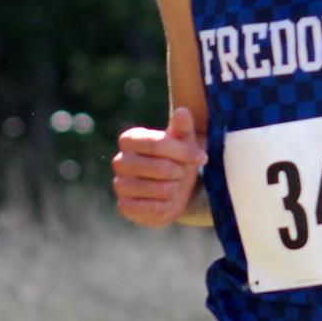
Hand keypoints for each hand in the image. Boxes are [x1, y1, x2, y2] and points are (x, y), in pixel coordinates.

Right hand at [112, 107, 206, 226]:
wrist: (173, 191)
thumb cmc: (177, 160)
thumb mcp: (184, 142)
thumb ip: (183, 128)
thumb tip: (183, 112)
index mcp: (130, 139)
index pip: (158, 144)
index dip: (184, 152)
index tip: (202, 157)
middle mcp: (120, 161)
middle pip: (160, 168)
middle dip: (181, 172)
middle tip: (183, 173)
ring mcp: (120, 185)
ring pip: (160, 189)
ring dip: (176, 189)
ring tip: (176, 186)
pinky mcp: (124, 207)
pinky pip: (153, 208)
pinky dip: (167, 206)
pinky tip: (168, 201)